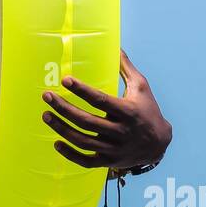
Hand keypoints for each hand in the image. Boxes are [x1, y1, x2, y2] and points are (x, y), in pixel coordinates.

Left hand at [41, 49, 172, 174]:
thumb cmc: (148, 110)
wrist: (159, 144)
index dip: (82, 90)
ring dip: (61, 128)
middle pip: (87, 121)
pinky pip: (86, 161)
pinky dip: (70, 154)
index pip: (101, 100)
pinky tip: (56, 143)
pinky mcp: (109, 161)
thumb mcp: (141, 87)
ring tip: (46, 115)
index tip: (65, 80)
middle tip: (47, 96)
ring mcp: (114, 149)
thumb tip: (116, 45)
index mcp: (128, 111)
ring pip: (83, 141)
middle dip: (64, 108)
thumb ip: (126, 68)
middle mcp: (121, 132)